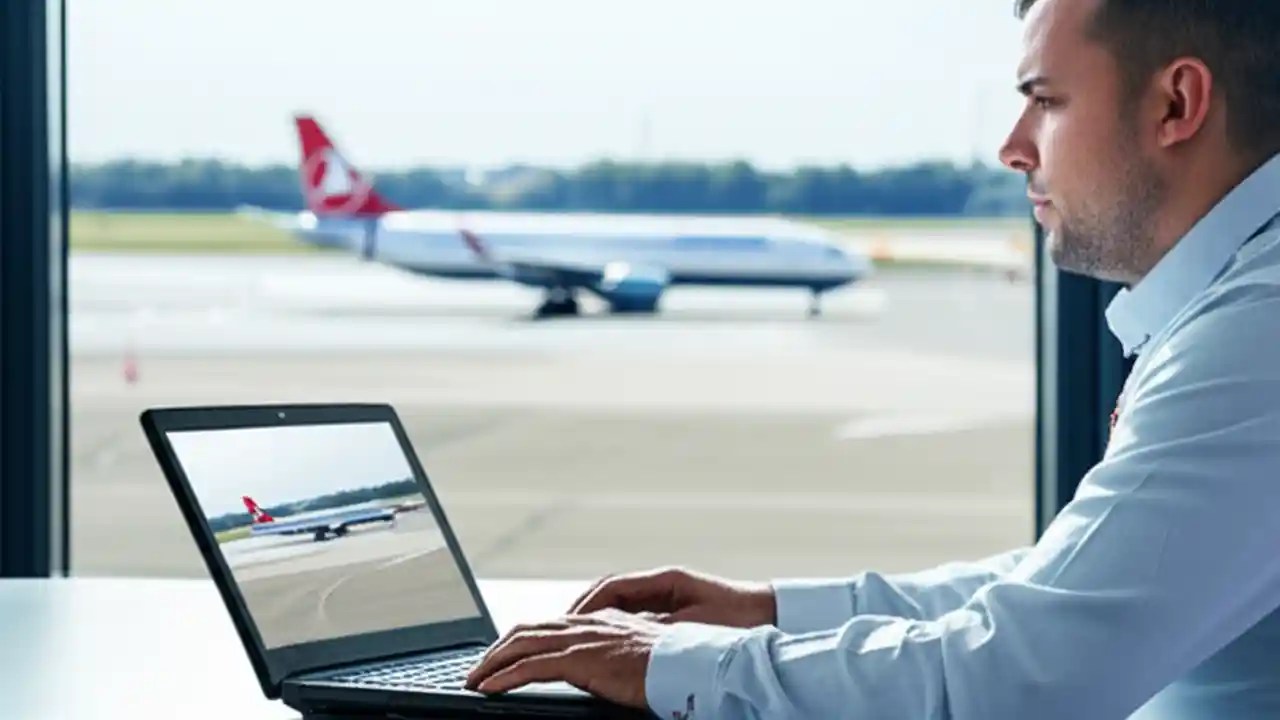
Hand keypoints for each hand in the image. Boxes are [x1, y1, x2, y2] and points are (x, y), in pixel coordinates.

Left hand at [464, 609, 658, 708]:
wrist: (687, 665)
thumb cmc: (671, 665)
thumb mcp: (636, 653)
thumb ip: (612, 655)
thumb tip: (602, 669)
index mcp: (598, 621)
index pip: (548, 625)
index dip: (521, 639)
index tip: (504, 655)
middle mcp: (585, 624)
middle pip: (526, 630)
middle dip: (497, 649)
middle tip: (479, 668)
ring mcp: (580, 640)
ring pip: (521, 644)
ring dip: (491, 662)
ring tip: (474, 679)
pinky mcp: (579, 660)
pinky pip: (530, 667)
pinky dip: (503, 677)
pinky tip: (488, 688)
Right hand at [569, 566, 775, 627]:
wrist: (768, 613)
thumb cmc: (738, 618)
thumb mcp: (696, 624)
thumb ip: (660, 627)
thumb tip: (627, 633)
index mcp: (665, 580)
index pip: (612, 587)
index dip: (586, 605)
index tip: (567, 623)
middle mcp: (661, 582)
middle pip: (607, 593)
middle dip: (580, 611)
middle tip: (555, 631)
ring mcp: (664, 594)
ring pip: (616, 604)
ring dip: (592, 618)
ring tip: (570, 637)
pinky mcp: (671, 607)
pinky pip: (631, 614)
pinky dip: (611, 625)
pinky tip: (602, 642)